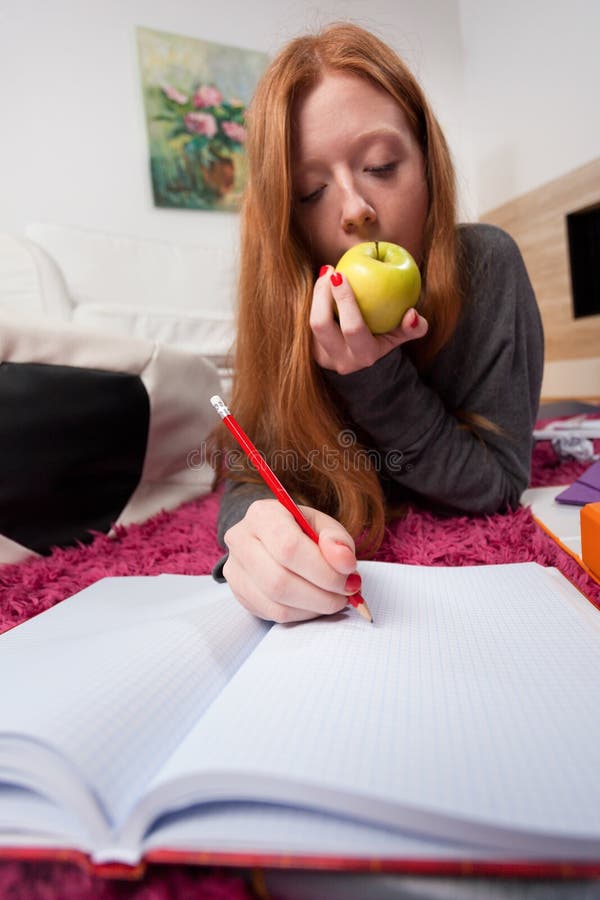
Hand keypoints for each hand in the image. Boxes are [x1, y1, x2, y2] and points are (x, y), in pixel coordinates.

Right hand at [222, 499, 361, 622]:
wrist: (275, 542)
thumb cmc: (303, 531)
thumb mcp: (324, 526)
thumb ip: (337, 540)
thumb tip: (344, 563)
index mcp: (263, 514)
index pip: (289, 546)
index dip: (323, 569)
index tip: (349, 578)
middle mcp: (241, 539)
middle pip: (279, 579)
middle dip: (321, 593)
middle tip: (345, 594)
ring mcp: (235, 569)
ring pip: (276, 601)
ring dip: (314, 607)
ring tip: (334, 599)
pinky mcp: (239, 593)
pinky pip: (273, 613)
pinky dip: (302, 614)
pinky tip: (315, 604)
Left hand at [310, 266, 427, 374]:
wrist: (359, 362)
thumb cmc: (383, 340)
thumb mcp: (400, 336)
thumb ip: (413, 327)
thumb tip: (411, 314)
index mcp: (364, 355)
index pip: (352, 328)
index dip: (344, 300)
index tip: (340, 274)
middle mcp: (341, 359)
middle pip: (321, 325)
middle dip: (321, 295)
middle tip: (331, 271)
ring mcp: (322, 357)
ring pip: (310, 323)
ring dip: (316, 295)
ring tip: (326, 274)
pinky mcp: (311, 349)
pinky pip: (306, 320)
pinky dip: (314, 300)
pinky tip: (322, 283)